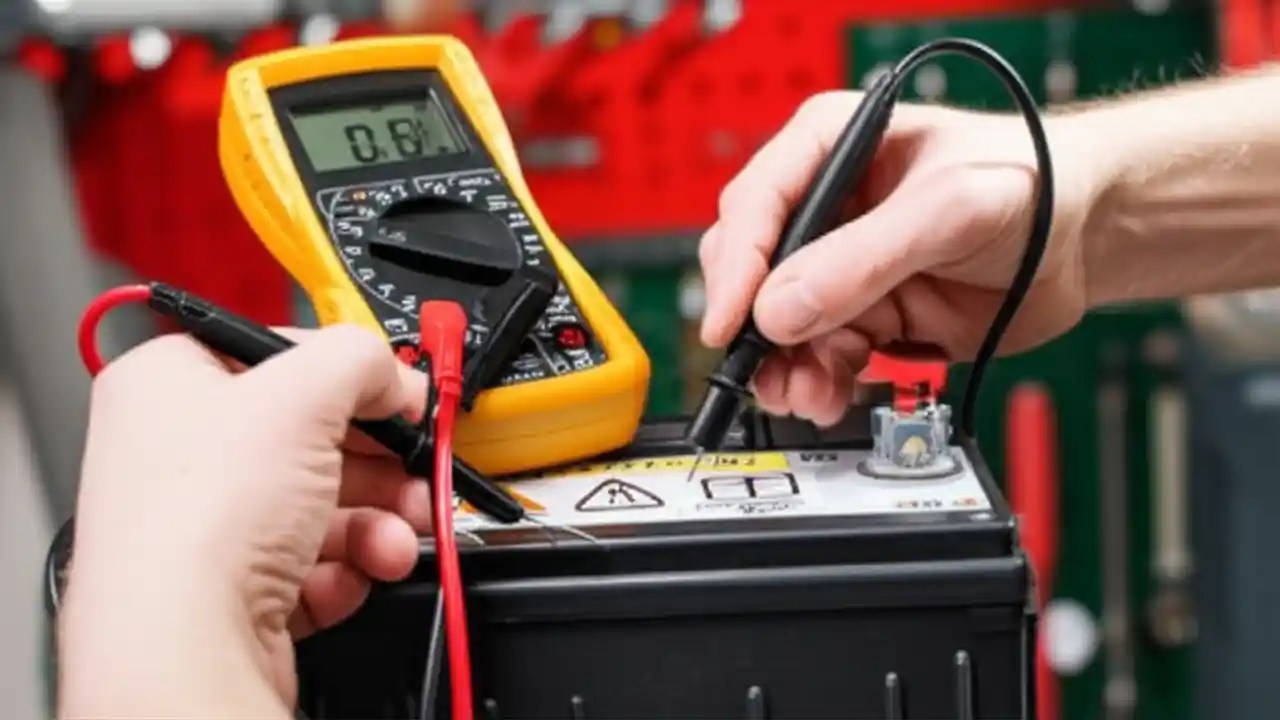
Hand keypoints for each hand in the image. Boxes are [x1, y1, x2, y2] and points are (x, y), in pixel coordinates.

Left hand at [58, 326, 432, 718]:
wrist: (183, 646)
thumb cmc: (201, 518)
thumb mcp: (301, 395)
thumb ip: (360, 361)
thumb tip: (390, 375)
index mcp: (168, 384)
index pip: (278, 356)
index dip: (351, 374)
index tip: (403, 395)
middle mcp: (178, 455)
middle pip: (311, 440)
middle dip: (382, 462)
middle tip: (418, 468)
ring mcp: (203, 530)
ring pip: (321, 509)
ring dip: (379, 521)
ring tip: (402, 531)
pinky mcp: (231, 594)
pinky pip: (312, 568)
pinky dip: (350, 568)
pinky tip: (362, 570)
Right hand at [699, 92, 1100, 425]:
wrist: (1088, 237)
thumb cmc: (1033, 183)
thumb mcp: (946, 209)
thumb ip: (862, 260)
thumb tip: (779, 311)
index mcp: (830, 148)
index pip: (756, 205)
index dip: (737, 266)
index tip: (733, 321)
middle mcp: (826, 207)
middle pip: (754, 268)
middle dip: (756, 323)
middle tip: (770, 365)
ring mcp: (843, 265)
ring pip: (779, 324)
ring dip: (785, 364)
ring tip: (807, 392)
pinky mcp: (866, 313)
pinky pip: (818, 354)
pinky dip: (817, 380)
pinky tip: (828, 394)